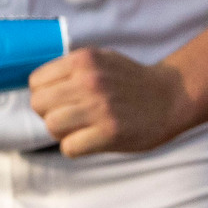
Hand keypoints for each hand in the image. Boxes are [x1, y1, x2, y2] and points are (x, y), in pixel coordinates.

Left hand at [28, 47, 193, 156]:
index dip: (44, 94)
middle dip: (49, 113)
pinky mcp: (110, 133)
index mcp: (83, 61)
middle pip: (38, 104)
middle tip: (70, 116)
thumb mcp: (100, 59)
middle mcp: (89, 81)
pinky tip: (91, 140)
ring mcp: (100, 108)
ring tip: (81, 128)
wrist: (172, 96)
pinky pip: (69, 147)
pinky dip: (75, 148)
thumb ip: (69, 68)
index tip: (61, 100)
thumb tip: (36, 85)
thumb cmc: (130, 81)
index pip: (35, 82)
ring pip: (51, 126)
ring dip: (62, 132)